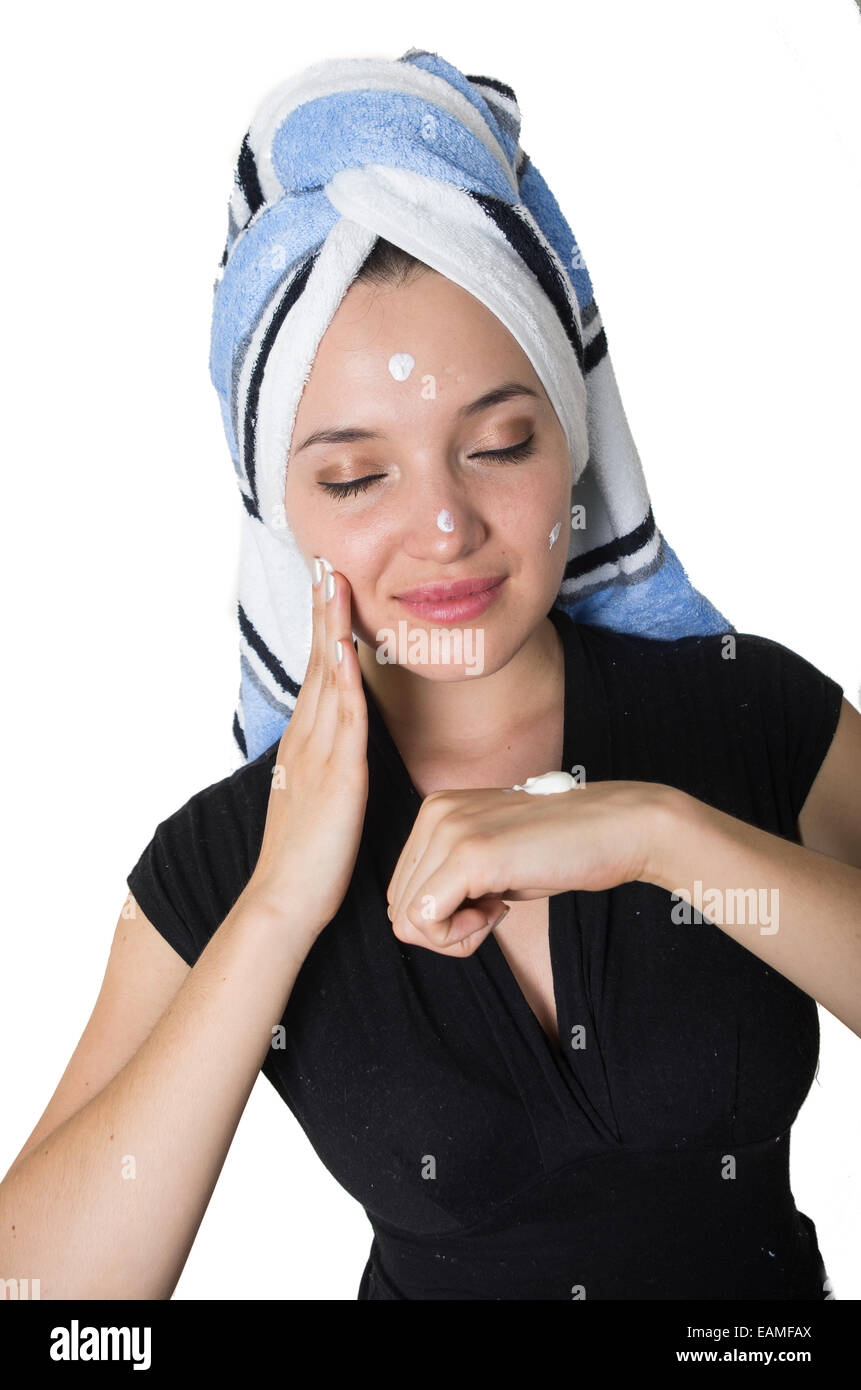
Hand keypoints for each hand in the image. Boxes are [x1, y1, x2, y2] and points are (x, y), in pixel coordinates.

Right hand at [243, 559, 368, 938]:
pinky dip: (343, 678)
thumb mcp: (317, 801)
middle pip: (317, 662)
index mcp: (305, 745)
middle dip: (322, 610)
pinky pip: (344, 717)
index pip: (317, 674)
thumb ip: (327, 769)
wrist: (284, 900)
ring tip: (333, 582)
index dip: (322, 629)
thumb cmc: (306, 859)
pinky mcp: (338, 776)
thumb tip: (338, 752)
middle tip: (326, 562)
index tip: (327, 587)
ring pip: (327, 678)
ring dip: (330, 628)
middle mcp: (307, 740)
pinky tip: (344, 646)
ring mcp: (319, 754)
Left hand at [386, 780, 670, 955]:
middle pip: (398, 907)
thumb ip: (452, 878)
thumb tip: (418, 921)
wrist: (619, 827)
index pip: (402, 890)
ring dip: (456, 933)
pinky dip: (462, 937)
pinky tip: (501, 911)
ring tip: (499, 906)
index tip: (488, 899)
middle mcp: (434, 814)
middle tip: (495, 908)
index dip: (443, 913)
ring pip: (408, 920)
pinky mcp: (470, 856)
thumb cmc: (562, 849)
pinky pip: (427, 922)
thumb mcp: (493, 858)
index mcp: (435, 811)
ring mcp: (449, 831)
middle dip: (446, 927)